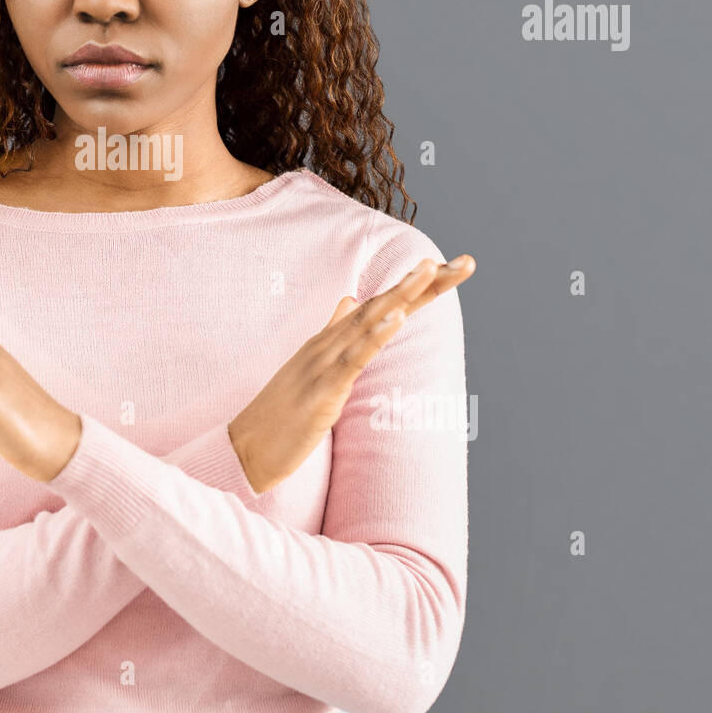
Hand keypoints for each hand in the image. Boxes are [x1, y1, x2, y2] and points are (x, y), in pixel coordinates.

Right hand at [228, 253, 475, 495]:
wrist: (245, 450)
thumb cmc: (280, 414)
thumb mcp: (312, 366)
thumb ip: (332, 332)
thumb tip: (350, 299)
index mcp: (332, 339)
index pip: (383, 305)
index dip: (419, 287)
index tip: (454, 268)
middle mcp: (329, 342)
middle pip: (384, 304)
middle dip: (426, 283)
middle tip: (466, 262)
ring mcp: (324, 362)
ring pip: (369, 321)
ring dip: (402, 294)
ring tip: (431, 268)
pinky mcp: (323, 388)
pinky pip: (353, 358)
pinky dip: (375, 335)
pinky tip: (397, 317)